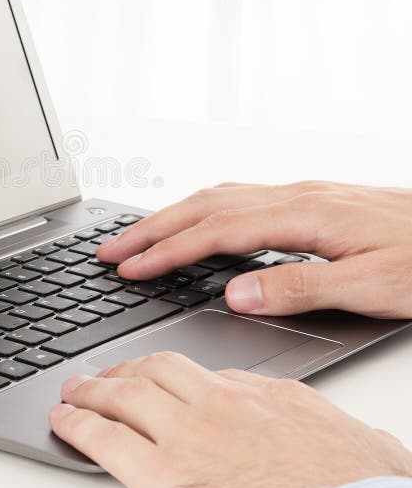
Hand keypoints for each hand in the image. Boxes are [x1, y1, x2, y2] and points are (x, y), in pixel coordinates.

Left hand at [49, 352, 411, 487]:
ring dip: (92, 390)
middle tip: (109, 376)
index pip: (206, 376)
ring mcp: (186, 435)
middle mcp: (219, 404)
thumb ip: (350, 436)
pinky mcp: (161, 475)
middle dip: (127, 370)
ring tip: (73, 391)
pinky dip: (78, 425)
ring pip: (124, 396)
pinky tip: (64, 420)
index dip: (174, 378)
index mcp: (265, 396)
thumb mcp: (369, 451)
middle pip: (156, 371)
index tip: (162, 381)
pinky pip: (105, 439)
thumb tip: (368, 440)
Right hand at [96, 181, 411, 317]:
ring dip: (171, 216)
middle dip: (151, 229)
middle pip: (203, 206)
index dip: (167, 251)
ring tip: (138, 238)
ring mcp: (300, 194)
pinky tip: (197, 224)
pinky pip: (238, 198)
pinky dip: (201, 211)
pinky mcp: (308, 200)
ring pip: (217, 197)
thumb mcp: (376, 285)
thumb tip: (235, 293)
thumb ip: (303, 287)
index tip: (131, 268)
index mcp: (303, 216)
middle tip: (111, 250)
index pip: (216, 233)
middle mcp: (294, 197)